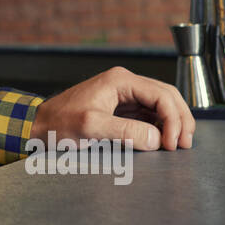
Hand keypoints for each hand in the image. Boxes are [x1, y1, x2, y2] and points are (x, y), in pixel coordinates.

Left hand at [29, 66, 194, 150]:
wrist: (39, 126)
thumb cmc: (59, 123)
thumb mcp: (91, 128)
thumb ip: (125, 132)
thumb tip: (156, 138)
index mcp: (120, 80)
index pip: (161, 95)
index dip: (174, 119)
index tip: (174, 143)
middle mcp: (125, 83)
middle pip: (166, 96)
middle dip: (180, 119)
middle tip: (185, 144)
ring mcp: (124, 96)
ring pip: (161, 105)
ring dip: (173, 123)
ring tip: (180, 144)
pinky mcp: (121, 109)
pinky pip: (149, 115)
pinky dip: (161, 127)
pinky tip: (165, 140)